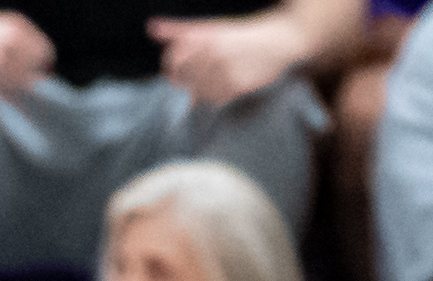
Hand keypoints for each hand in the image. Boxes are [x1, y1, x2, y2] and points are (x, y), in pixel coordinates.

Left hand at [152, 11, 304, 103]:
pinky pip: (215, 100)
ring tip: (215, 82)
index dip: (170, 69)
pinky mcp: (238, 87)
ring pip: (198, 92)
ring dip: (201, 92)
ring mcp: (225, 71)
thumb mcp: (211, 27)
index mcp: (205, 36)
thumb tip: (151, 27)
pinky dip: (216, 98)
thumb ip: (179, 29)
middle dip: (185, 82)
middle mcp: (213, 53)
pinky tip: (226, 87)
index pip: (173, 58)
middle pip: (184, 79)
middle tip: (198, 80)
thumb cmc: (243, 35)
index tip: (174, 74)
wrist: (280, 41)